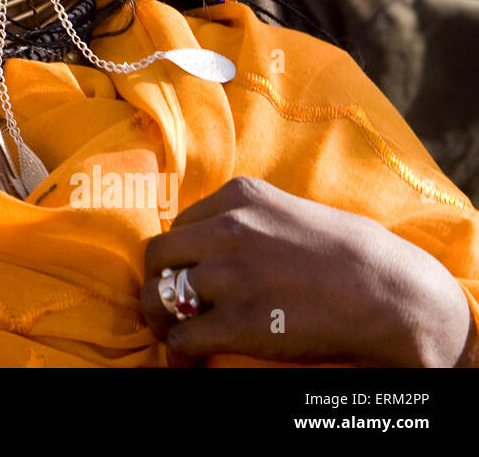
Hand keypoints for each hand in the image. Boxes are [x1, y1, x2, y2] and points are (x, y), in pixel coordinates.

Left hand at [140, 176, 476, 366]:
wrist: (392, 293)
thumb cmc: (350, 253)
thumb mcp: (289, 210)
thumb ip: (248, 217)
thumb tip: (210, 236)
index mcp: (239, 197)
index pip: (178, 224)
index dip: (180, 254)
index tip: (187, 273)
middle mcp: (227, 229)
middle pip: (157, 255)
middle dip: (158, 281)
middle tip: (168, 304)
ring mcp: (230, 275)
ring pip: (157, 295)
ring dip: (159, 317)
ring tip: (172, 331)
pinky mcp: (239, 322)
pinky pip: (181, 335)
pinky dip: (180, 348)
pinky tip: (191, 353)